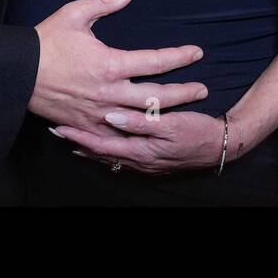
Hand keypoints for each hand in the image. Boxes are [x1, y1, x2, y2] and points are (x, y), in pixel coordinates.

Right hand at [29, 0, 208, 131]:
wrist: (18, 74)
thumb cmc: (46, 42)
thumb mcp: (73, 14)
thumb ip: (103, 1)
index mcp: (111, 64)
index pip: (155, 62)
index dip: (180, 57)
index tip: (196, 52)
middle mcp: (110, 93)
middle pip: (157, 97)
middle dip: (184, 93)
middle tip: (203, 89)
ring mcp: (100, 114)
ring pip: (142, 120)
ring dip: (166, 116)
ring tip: (183, 112)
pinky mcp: (87, 127)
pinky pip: (118, 136)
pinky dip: (136, 135)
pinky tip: (148, 133)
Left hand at [53, 108, 243, 175]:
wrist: (219, 147)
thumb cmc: (196, 132)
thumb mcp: (171, 124)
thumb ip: (141, 121)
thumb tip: (112, 114)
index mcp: (139, 150)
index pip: (101, 144)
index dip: (79, 136)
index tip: (60, 127)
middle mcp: (137, 160)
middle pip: (100, 153)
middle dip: (78, 142)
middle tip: (57, 131)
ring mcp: (143, 162)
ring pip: (108, 156)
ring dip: (89, 147)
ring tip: (70, 138)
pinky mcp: (150, 159)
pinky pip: (120, 156)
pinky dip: (105, 150)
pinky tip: (100, 144)